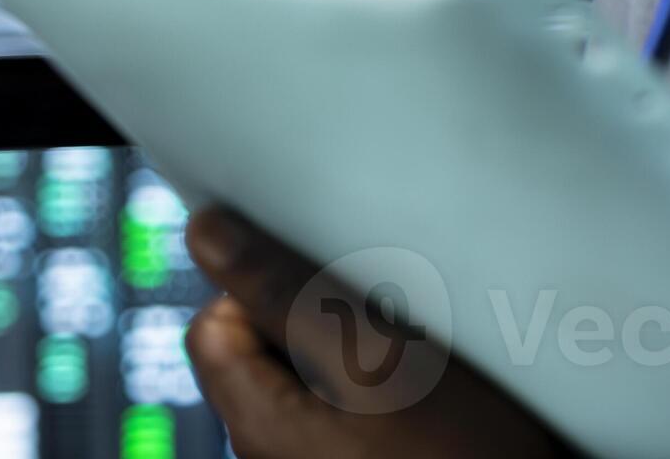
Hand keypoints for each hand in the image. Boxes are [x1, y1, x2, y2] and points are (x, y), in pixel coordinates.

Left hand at [184, 208, 569, 458]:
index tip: (320, 273)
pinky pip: (350, 411)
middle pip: (261, 353)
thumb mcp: (374, 354)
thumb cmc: (464, 454)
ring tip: (414, 351)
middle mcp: (272, 455)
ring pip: (313, 379)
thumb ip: (280, 293)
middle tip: (380, 308)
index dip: (256, 287)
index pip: (212, 328)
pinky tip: (430, 388)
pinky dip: (382, 389)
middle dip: (314, 317)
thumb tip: (205, 233)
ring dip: (356, 352)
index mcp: (255, 426)